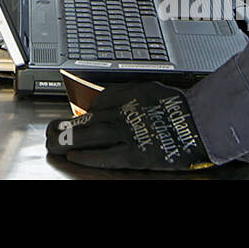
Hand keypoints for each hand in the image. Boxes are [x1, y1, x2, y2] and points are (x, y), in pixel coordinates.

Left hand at [45, 81, 211, 170]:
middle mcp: (123, 116)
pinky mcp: (136, 155)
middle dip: (65, 129)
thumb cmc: (175, 106)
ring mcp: (128, 135)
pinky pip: (107, 156)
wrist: (199, 123)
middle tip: (48, 133)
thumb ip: (118, 93)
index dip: (75, 114)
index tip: (63, 119)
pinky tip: (76, 158)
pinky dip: (89, 157)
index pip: (93, 105)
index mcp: (125, 98)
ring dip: (70, 143)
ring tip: (54, 145)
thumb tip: (95, 102)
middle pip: (86, 122)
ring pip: (92, 138)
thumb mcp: (144, 88)